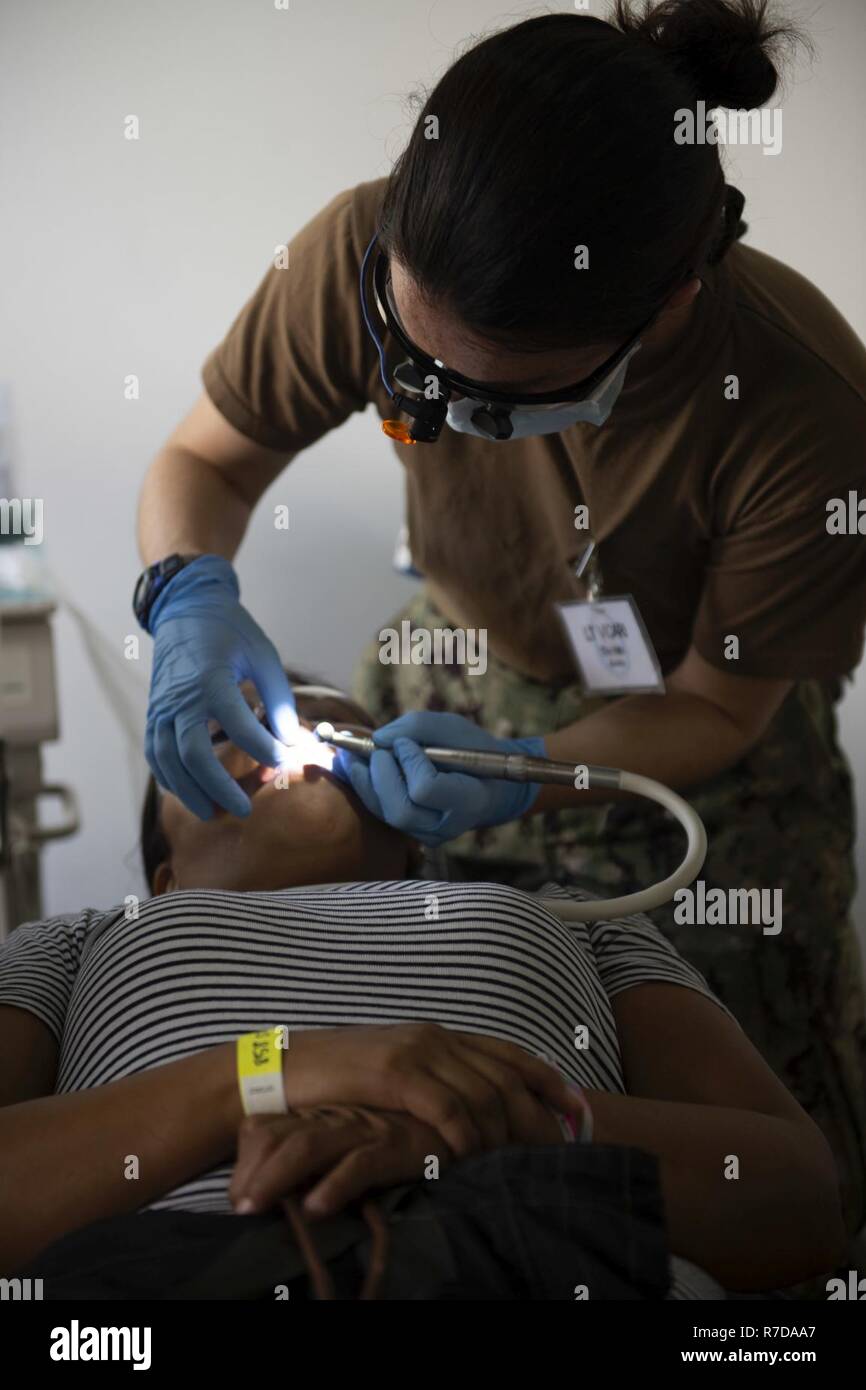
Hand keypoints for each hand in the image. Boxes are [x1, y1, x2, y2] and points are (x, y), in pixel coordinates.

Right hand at [144, 555, 298, 818]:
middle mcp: (180, 697)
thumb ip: (278, 698)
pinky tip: (189, 793)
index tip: (281, 760)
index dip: (260, 746)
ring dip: (190, 791)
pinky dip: (169, 778)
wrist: (186, 611)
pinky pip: (155, 754)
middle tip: (244, 809)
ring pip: (168, 760)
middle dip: (218, 786)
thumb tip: (290, 740)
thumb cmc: (230, 633)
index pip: (235, 723)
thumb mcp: (263, 655)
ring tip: (214, 813)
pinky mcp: (153, 714)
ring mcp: (161, 708)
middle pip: (192, 753)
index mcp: (210, 678)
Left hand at [230, 1105, 448, 1217]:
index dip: (244, 1160)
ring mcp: (362, 1127)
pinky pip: (358, 1165)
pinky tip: (314, 1208)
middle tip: (237, 1208)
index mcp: (320, 1113)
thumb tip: (288, 1189)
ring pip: (305, 1147)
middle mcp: (334, 1117)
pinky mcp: (394, 1143)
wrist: (455, 1117)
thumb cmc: (402, 1131)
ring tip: (252, 1209)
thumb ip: (320, 1154)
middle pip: (275, 1137)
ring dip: (274, 1179)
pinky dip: (334, 1187)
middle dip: (250, 1174)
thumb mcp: (350, 1140)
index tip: (234, 1197)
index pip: (264, 1128)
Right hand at [280, 1022, 573, 1158]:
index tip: (575, 1107)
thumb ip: (432, 1084)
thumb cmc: (335, 1081)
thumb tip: (469, 1114)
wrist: (281, 1069)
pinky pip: (447, 1107)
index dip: (547, 1079)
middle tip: (553, 1149)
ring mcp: (416, 1051)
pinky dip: (466, 1135)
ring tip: (515, 1163)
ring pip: (483, 1092)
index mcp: (438, 1035)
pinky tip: (471, 1158)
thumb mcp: (393, 1074)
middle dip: (536, 1115)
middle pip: (505, 1076)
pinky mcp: (394, 1071)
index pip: (508, 1053)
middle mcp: (434, 1037)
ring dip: (504, 1132)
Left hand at [332, 710, 546, 845]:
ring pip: (385, 814)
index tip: (406, 743)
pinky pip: (381, 813)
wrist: (491, 787)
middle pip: (399, 810)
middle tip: (376, 750)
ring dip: (364, 781)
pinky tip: (356, 765)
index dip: (410, 763)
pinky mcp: (412, 833)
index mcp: (468, 799)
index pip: (425, 789)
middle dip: (380, 776)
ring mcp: (428, 834)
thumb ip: (419, 727)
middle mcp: (447, 825)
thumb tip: (379, 738)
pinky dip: (365, 787)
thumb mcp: (455, 729)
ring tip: (351, 753)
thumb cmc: (475, 753)